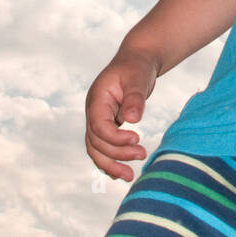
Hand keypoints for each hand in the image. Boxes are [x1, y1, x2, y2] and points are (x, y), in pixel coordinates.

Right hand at [85, 50, 157, 182]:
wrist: (137, 60)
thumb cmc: (137, 67)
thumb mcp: (138, 78)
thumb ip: (135, 98)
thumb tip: (132, 119)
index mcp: (97, 99)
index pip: (99, 126)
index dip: (115, 138)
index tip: (137, 138)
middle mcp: (93, 111)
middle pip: (96, 142)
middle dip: (116, 154)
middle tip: (142, 154)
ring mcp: (97, 119)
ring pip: (96, 149)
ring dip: (110, 165)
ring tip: (130, 176)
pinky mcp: (106, 125)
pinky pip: (102, 148)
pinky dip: (110, 161)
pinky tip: (122, 172)